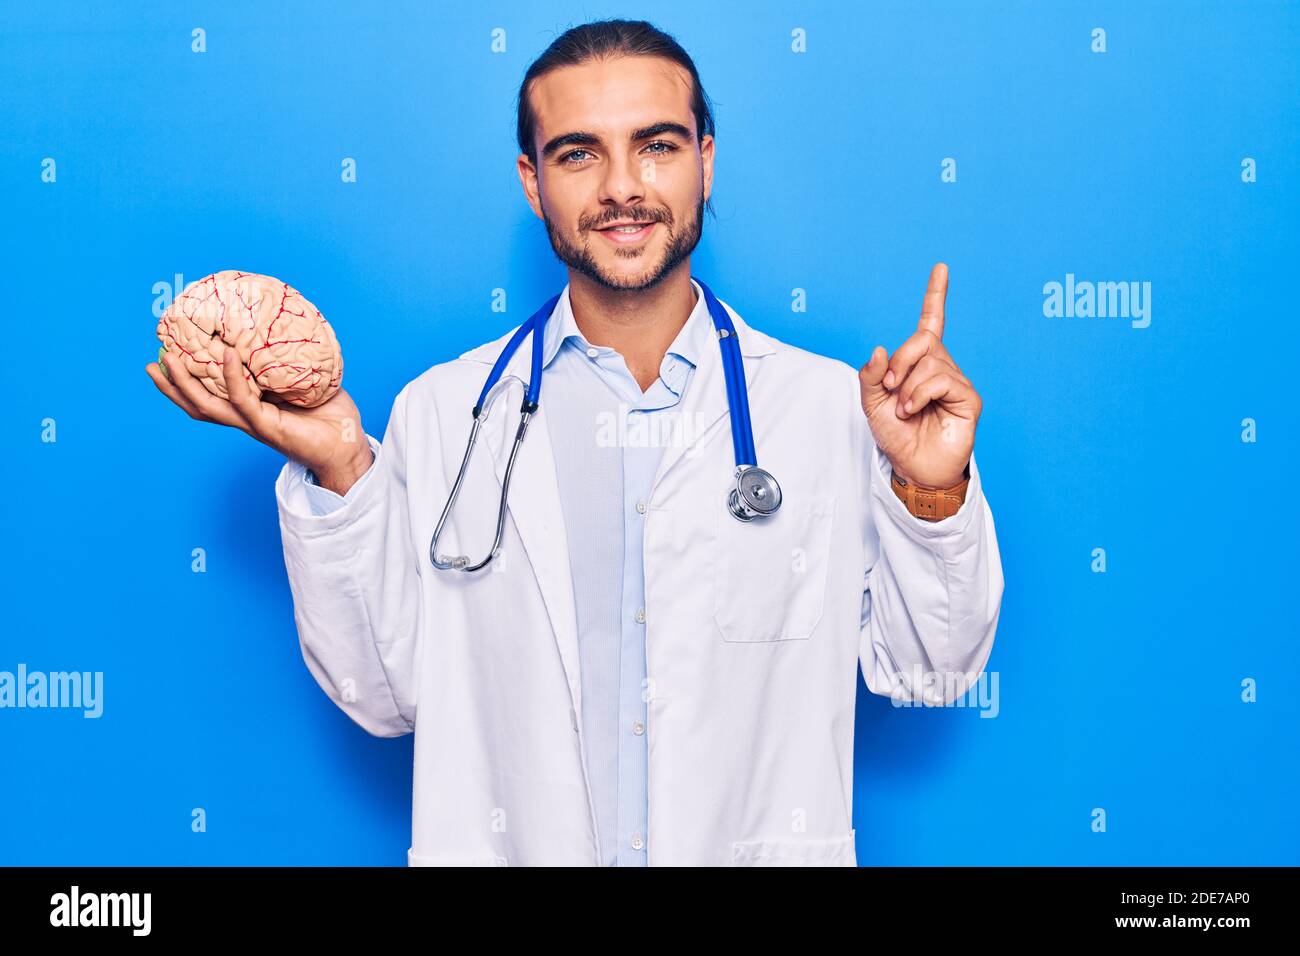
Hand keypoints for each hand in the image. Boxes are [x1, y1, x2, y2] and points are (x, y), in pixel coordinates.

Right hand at [145, 346, 371, 490]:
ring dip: (185, 384)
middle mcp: (246, 418)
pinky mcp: (267, 426)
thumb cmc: (332, 416)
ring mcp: (254, 423)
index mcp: (251, 409)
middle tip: (152, 362)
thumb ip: (292, 360)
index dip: (189, 381)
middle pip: (198, 404)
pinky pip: (243, 400)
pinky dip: (233, 378)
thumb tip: (287, 327)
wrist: (349, 447)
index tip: (171, 355)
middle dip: (172, 386)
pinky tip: (227, 356)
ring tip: (170, 358)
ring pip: (208, 406)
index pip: (213, 395)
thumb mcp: (307, 381)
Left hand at [858, 262, 980, 488]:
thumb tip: (880, 350)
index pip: (931, 322)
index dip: (936, 295)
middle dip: (899, 361)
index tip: (941, 268)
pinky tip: (914, 410)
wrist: (912, 467)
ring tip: (904, 408)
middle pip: (922, 339)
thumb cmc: (896, 435)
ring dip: (907, 386)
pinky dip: (920, 394)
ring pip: (930, 361)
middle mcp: (941, 367)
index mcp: (919, 363)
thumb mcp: (871, 402)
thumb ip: (871, 375)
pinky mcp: (968, 398)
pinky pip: (942, 379)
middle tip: (890, 387)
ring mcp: (956, 381)